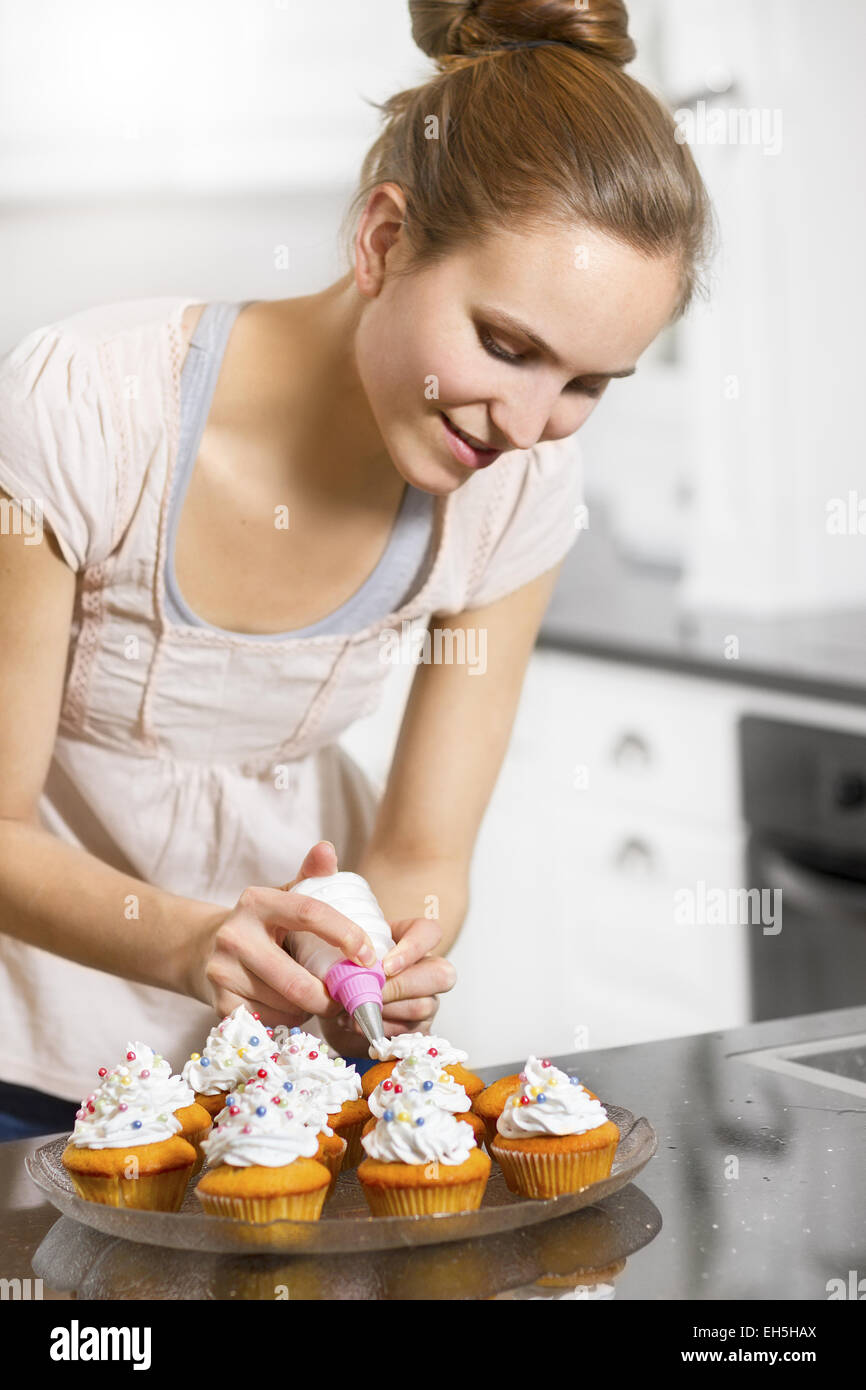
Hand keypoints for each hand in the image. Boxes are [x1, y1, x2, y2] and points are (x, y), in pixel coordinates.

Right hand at [188, 841, 379, 1025]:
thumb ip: (310, 876)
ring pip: (288, 1006)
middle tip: (350, 996)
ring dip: (314, 1009)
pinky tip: (293, 1007)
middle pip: (298, 981)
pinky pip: (272, 1023)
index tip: (368, 955)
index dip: (345, 934)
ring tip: (319, 997)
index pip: (310, 913)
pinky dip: (292, 1020)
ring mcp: (223, 973)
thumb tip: (327, 849)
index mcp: (256, 902)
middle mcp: (234, 936)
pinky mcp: (220, 1005)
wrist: (204, 950)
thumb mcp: (283, 896)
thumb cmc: (261, 924)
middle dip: (332, 996)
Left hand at [318, 915, 456, 1056]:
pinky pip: (410, 1031)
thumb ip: (355, 952)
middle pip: (440, 974)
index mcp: (412, 939)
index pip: (430, 932)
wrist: (339, 1001)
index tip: (386, 965)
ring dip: (385, 1010)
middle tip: (369, 993)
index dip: (413, 948)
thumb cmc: (348, 968)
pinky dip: (379, 1029)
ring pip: (423, 1006)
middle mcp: (428, 968)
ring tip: (354, 1010)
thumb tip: (356, 969)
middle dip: (400, 987)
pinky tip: (357, 1024)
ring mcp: (428, 999)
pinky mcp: (420, 1027)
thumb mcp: (351, 951)